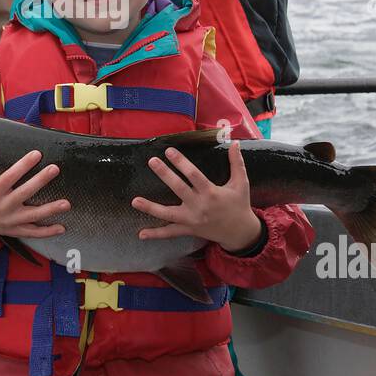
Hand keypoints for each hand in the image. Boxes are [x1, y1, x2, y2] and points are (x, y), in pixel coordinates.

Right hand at [0, 149, 68, 240]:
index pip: (10, 176)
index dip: (24, 165)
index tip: (37, 154)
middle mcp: (3, 206)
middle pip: (25, 192)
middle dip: (40, 180)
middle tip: (54, 168)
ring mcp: (11, 220)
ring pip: (33, 215)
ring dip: (50, 210)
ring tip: (66, 203)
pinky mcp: (14, 230)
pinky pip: (33, 233)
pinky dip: (47, 232)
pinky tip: (61, 228)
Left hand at [133, 142, 261, 252]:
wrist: (239, 232)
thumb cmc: (239, 205)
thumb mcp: (241, 183)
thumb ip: (237, 163)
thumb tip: (234, 142)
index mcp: (211, 193)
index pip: (193, 175)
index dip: (181, 162)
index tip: (169, 151)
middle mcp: (199, 206)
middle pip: (178, 188)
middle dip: (164, 174)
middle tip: (152, 161)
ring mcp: (191, 220)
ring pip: (168, 214)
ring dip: (150, 208)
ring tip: (134, 201)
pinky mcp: (188, 229)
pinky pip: (170, 232)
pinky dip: (156, 234)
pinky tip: (141, 234)